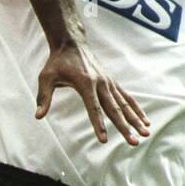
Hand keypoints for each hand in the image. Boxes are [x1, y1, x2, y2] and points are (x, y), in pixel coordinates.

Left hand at [35, 41, 149, 145]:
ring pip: (125, 104)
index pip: (93, 108)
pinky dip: (136, 109)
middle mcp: (101, 83)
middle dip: (125, 127)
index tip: (104, 140)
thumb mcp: (46, 77)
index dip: (98, 124)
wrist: (72, 43)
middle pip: (114, 109)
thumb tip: (38, 116)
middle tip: (134, 142)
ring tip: (146, 133)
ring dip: (136, 120)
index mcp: (85, 83)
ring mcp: (109, 83)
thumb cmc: (57, 62)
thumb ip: (43, 97)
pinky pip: (127, 98)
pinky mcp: (112, 83)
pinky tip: (145, 120)